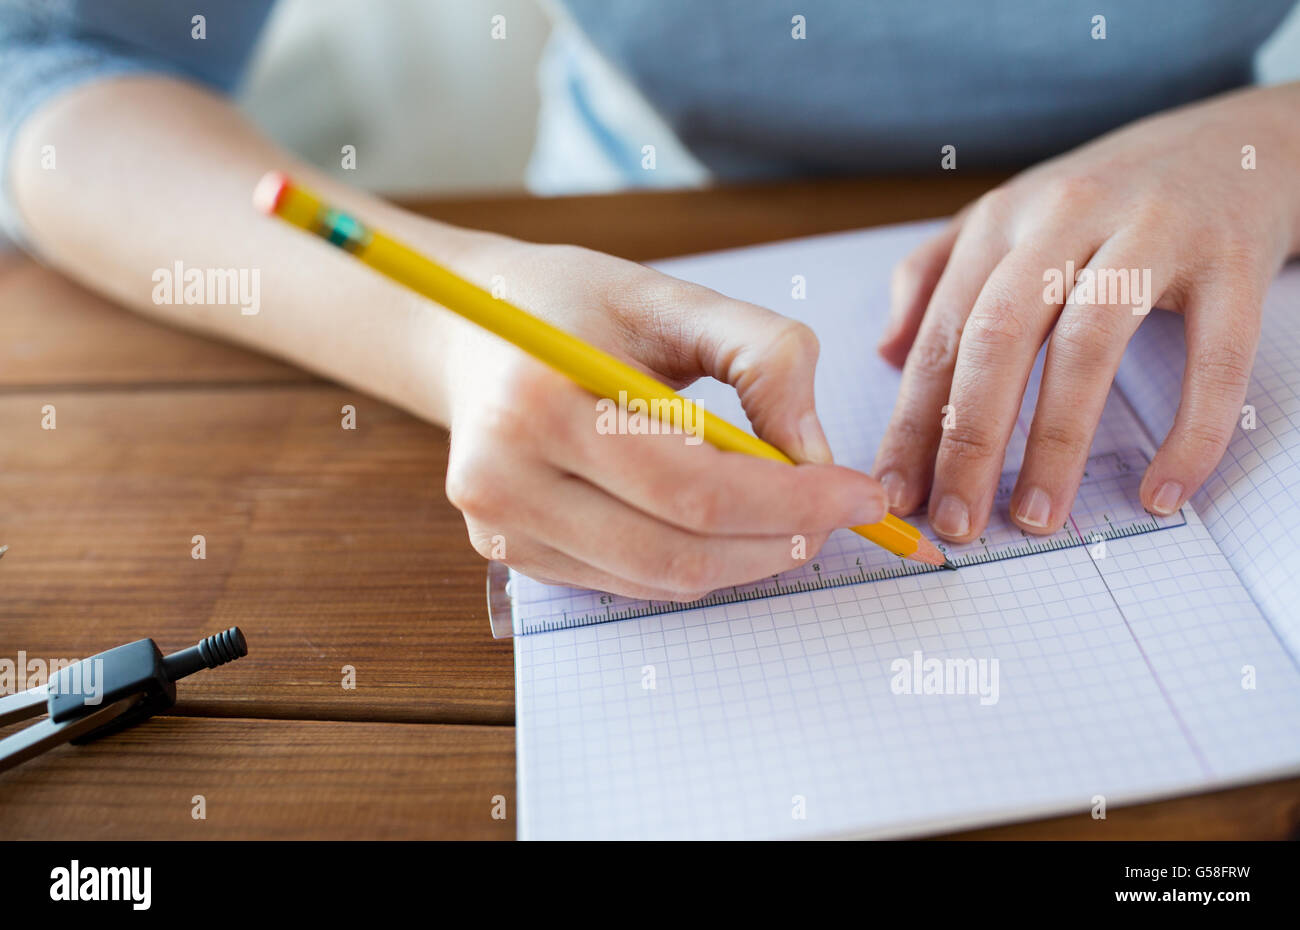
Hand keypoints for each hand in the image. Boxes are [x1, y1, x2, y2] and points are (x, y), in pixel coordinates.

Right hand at [434, 234, 886, 599]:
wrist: (468, 328)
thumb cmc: (572, 303)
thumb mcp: (672, 298)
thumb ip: (762, 357)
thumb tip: (816, 455)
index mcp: (540, 401)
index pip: (694, 486)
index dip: (793, 501)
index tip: (861, 493)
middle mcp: (504, 478)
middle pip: (679, 549)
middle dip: (780, 539)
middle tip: (838, 513)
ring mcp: (500, 527)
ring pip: (658, 580)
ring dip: (744, 560)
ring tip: (792, 519)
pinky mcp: (508, 552)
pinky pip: (629, 581)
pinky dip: (696, 563)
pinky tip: (727, 525)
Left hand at [873, 82, 1299, 541]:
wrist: (1236, 143)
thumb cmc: (1105, 198)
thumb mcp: (1010, 218)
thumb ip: (938, 275)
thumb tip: (888, 354)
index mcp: (1003, 219)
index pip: (942, 333)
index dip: (912, 420)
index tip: (894, 491)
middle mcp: (1066, 217)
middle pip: (1000, 336)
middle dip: (969, 440)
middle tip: (957, 520)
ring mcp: (1152, 233)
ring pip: (1089, 343)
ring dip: (1057, 441)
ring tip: (1037, 516)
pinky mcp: (1231, 257)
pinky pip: (1214, 358)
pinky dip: (1189, 431)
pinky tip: (1162, 492)